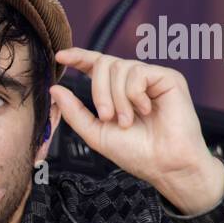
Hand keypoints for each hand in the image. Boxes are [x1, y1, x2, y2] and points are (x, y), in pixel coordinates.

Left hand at [51, 48, 223, 213]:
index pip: (95, 65)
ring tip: (128, 120)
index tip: (61, 57)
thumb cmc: (136, 152)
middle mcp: (133, 81)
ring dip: (117, 98)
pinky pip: (138, 72)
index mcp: (116, 92)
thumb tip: (55, 89)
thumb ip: (74, 111)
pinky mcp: (168, 78)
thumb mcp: (95, 133)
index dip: (78, 57)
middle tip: (106, 117)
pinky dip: (134, 94)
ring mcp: (151, 78)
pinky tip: (145, 110)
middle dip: (99, 91)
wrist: (164, 165)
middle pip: (103, 63)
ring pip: (119, 67)